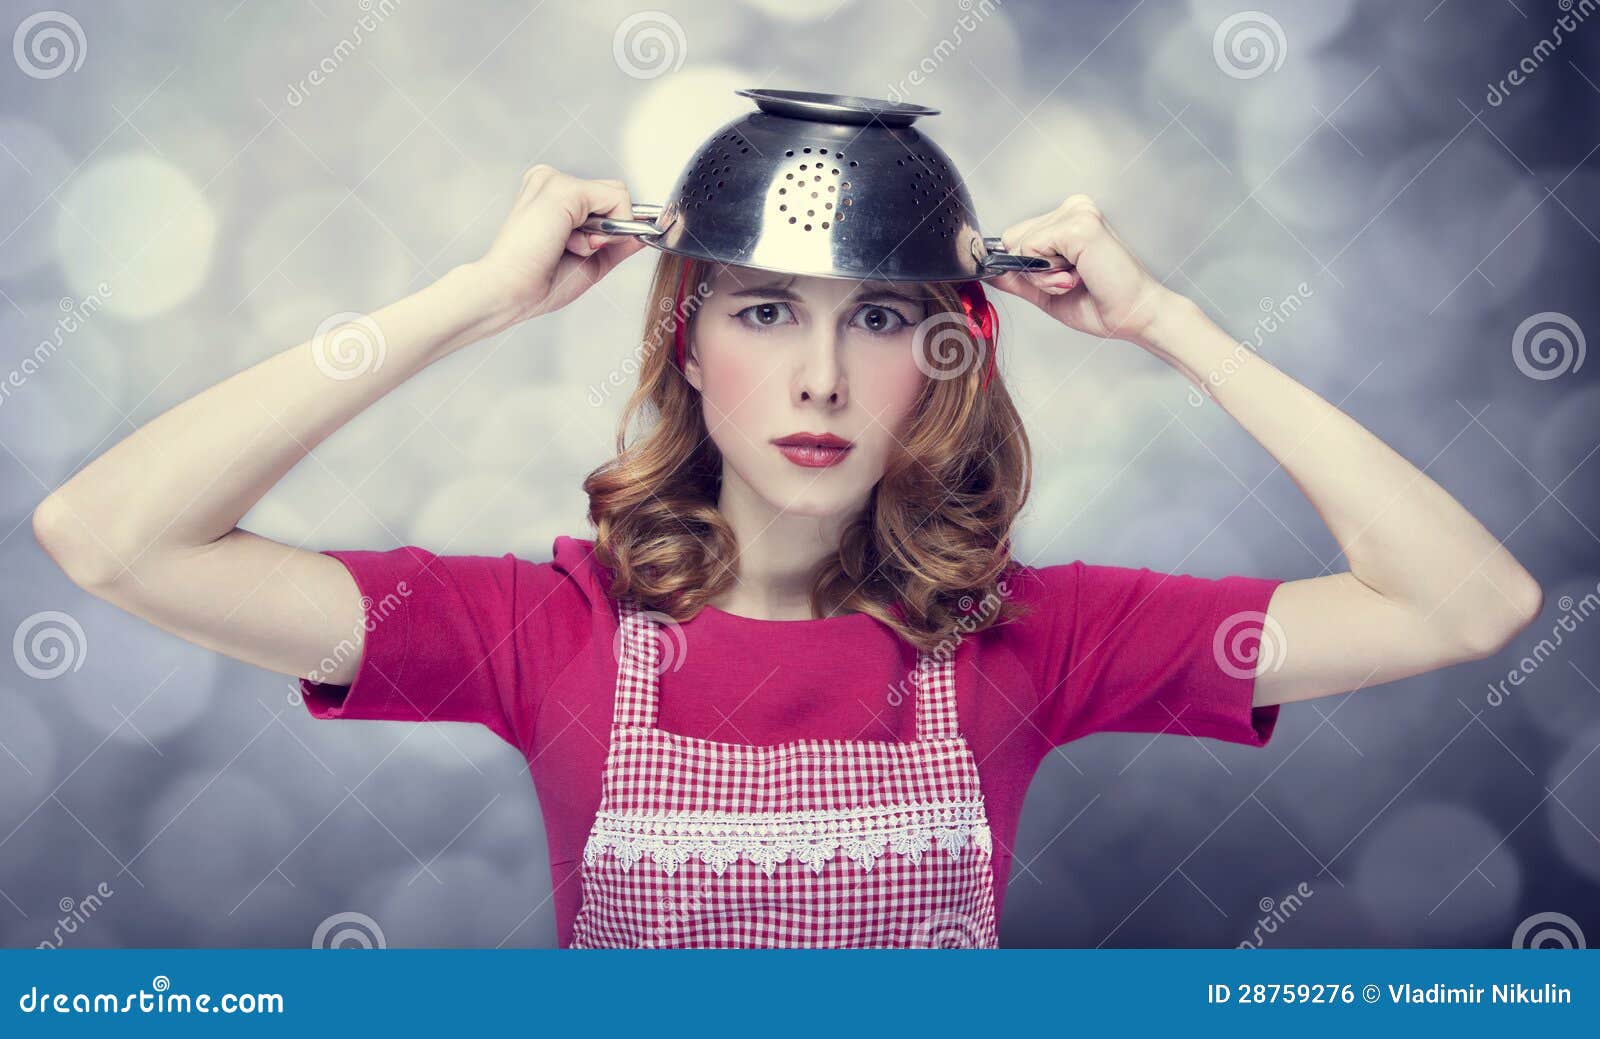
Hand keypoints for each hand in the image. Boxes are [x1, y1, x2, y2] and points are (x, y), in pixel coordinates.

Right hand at [466, 164, 647, 322]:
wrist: (511, 292)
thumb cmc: (539, 282)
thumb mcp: (591, 261)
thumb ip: (617, 242)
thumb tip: (645, 231)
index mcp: (550, 195)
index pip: (602, 199)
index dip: (611, 228)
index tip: (591, 250)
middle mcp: (550, 181)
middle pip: (613, 195)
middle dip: (608, 231)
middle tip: (577, 251)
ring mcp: (555, 180)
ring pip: (617, 196)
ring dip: (605, 234)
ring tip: (567, 247)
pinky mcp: (564, 188)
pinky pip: (617, 200)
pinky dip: (609, 230)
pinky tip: (573, 242)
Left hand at [988, 194, 1186, 350]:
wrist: (1132, 317)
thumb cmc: (1099, 304)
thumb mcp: (1046, 290)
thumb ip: (1017, 277)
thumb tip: (986, 269)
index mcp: (1069, 218)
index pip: (1016, 236)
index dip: (1027, 267)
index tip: (1063, 280)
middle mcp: (1074, 207)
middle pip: (1013, 239)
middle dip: (1033, 271)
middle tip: (1071, 281)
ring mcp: (1077, 212)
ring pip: (1021, 245)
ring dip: (1043, 276)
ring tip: (1077, 278)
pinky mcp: (1078, 225)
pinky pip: (1032, 249)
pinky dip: (1048, 274)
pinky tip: (1078, 275)